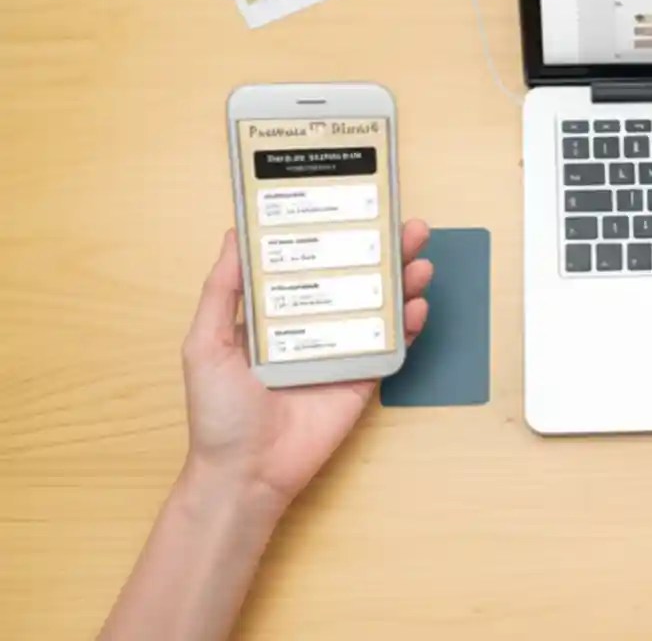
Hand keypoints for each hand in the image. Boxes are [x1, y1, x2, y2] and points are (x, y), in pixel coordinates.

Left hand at [180, 221, 432, 512]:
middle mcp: (312, 325)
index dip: (332, 233)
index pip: (310, 261)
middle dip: (383, 250)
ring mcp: (341, 351)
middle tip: (407, 224)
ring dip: (403, 280)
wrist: (247, 473)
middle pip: (354, 277)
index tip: (352, 204)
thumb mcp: (206, 342)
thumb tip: (233, 234)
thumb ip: (222, 290)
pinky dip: (407, 324)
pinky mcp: (362, 378)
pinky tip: (416, 304)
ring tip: (420, 258)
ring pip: (379, 306)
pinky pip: (390, 346)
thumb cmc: (218, 412)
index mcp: (275, 312)